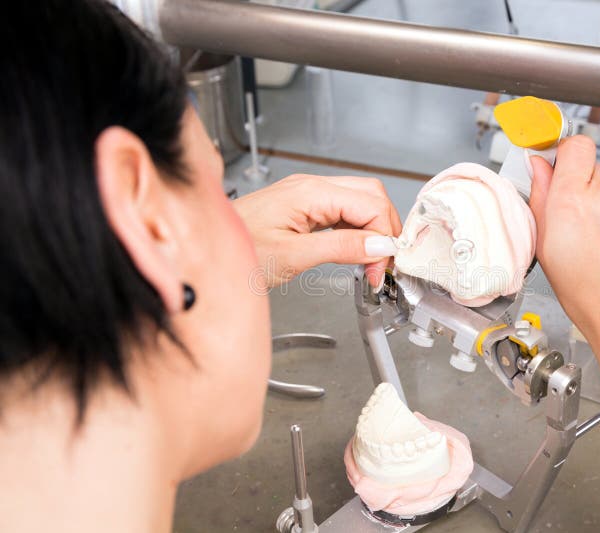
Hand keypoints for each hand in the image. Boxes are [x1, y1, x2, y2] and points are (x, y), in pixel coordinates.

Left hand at [233, 174, 400, 288]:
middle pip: (371, 195)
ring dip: (372, 230)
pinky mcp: (303, 206)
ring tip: (368, 262)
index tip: (379, 268)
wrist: (205, 251)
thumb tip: (379, 246)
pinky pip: (342, 210)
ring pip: (359, 201)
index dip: (383, 237)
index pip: (370, 204)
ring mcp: (307, 194)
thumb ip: (340, 248)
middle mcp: (311, 186)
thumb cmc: (237, 251)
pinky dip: (356, 230)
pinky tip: (353, 251)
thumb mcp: (293, 256)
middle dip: (384, 229)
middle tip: (380, 264)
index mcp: (310, 192)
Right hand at [528, 136, 599, 484]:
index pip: (574, 146)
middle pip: (594, 173)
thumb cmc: (591, 298)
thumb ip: (541, 200)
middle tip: (582, 229)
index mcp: (571, 202)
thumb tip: (538, 167)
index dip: (567, 155)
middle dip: (586, 193)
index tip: (563, 166)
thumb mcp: (547, 251)